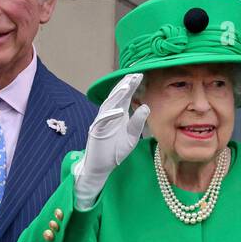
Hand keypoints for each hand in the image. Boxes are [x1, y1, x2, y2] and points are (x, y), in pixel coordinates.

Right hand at [73, 74, 150, 209]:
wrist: (101, 166)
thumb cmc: (115, 150)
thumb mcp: (132, 137)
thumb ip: (138, 122)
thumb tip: (145, 106)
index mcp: (119, 114)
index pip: (126, 97)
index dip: (132, 86)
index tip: (140, 75)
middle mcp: (109, 115)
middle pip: (116, 97)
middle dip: (124, 85)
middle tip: (134, 75)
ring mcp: (101, 122)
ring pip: (108, 105)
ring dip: (117, 96)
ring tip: (127, 86)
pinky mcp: (95, 132)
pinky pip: (102, 121)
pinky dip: (110, 116)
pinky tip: (119, 111)